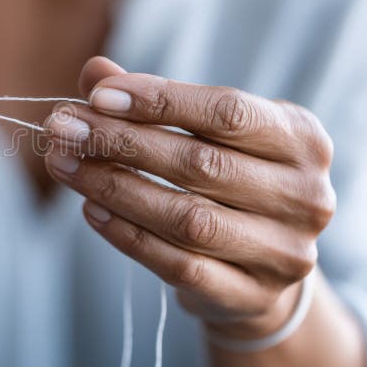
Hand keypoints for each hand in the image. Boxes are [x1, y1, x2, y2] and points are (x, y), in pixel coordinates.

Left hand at [45, 57, 335, 336]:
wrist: (262, 267)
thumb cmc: (228, 180)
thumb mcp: (207, 132)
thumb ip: (156, 102)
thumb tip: (94, 71)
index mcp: (301, 139)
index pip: (227, 112)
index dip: (159, 101)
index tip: (96, 96)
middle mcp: (305, 195)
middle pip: (199, 164)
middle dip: (120, 142)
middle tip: (62, 128)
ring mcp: (283, 252)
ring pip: (185, 217)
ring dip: (113, 187)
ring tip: (63, 164)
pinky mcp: (251, 296)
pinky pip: (177, 264)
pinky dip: (127, 235)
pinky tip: (90, 208)